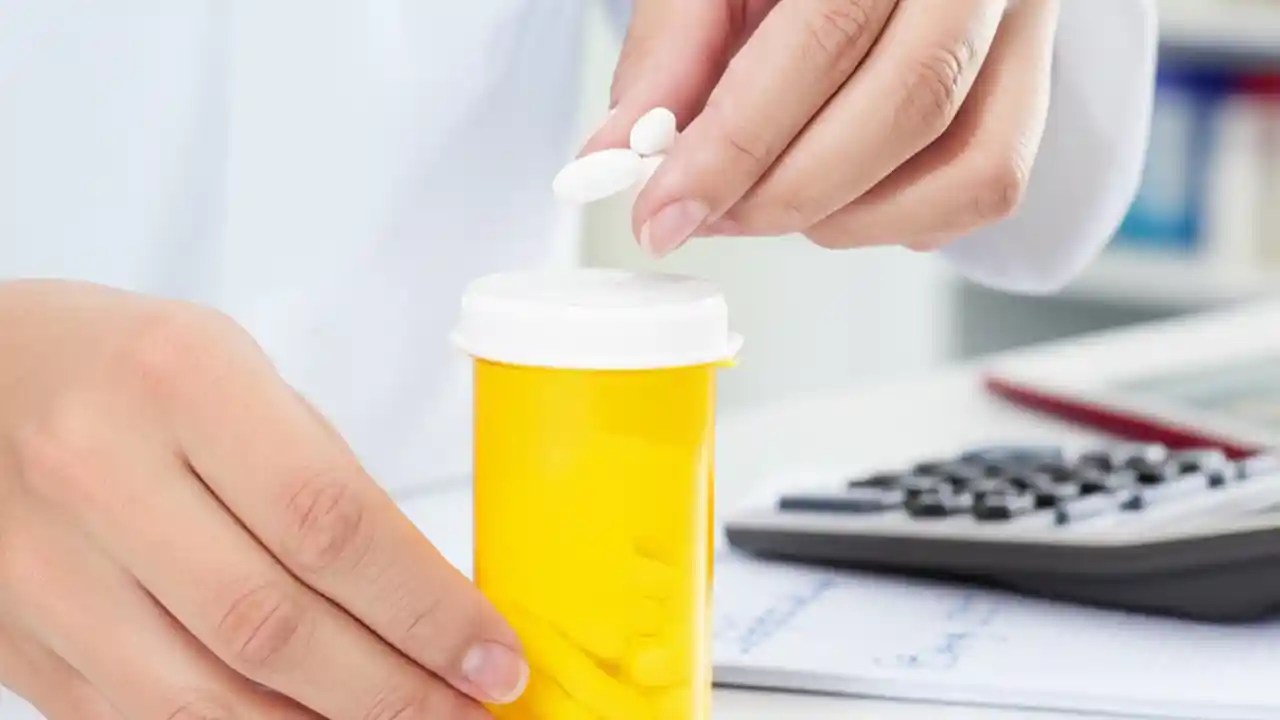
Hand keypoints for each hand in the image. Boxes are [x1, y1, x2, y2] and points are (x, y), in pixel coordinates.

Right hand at [0, 281, 525, 718]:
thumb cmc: (126, 366)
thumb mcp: (240, 377)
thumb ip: (324, 481)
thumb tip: (426, 597)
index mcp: (179, 381)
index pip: (331, 523)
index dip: (427, 609)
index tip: (493, 656)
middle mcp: (99, 473)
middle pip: (273, 628)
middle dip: (394, 692)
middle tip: (469, 713)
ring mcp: (43, 569)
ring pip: (203, 702)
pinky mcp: (17, 641)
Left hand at [584, 0, 1059, 256]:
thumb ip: (675, 43)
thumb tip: (620, 149)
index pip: (824, 39)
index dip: (735, 144)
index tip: (663, 209)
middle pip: (908, 105)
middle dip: (785, 191)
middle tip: (706, 214)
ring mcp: (1025, 29)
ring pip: (968, 166)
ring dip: (847, 217)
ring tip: (765, 198)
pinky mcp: (1033, 85)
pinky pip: (988, 185)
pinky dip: (900, 220)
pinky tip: (835, 193)